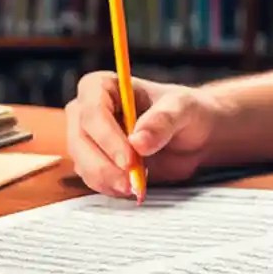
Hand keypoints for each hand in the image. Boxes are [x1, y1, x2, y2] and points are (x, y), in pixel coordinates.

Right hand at [65, 71, 224, 197]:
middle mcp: (86, 110)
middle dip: (103, 166)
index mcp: (102, 86)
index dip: (107, 137)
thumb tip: (138, 142)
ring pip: (82, 163)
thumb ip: (163, 121)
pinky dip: (109, 187)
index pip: (92, 111)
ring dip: (106, 180)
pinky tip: (132, 187)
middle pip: (80, 140)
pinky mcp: (92, 161)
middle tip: (131, 183)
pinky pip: (91, 178)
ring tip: (136, 186)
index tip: (128, 160)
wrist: (192, 136)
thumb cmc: (186, 112)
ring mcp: (86, 138)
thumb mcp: (183, 109)